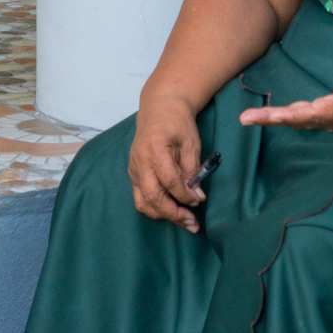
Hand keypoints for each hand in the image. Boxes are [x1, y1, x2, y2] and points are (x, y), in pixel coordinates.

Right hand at [128, 95, 205, 231]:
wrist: (159, 108)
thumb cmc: (177, 123)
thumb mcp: (191, 142)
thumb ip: (192, 169)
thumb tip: (197, 195)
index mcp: (154, 149)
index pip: (169, 181)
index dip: (185, 195)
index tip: (199, 201)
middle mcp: (140, 162)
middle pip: (153, 196)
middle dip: (173, 213)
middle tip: (192, 223)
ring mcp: (133, 169)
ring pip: (143, 202)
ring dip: (163, 215)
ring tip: (184, 221)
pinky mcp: (132, 174)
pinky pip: (140, 198)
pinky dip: (155, 208)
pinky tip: (171, 212)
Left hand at [238, 65, 332, 131]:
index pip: (317, 113)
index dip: (296, 114)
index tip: (277, 114)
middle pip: (301, 118)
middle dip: (275, 118)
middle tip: (248, 118)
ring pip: (300, 117)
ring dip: (276, 117)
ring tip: (250, 118)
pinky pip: (308, 112)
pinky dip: (289, 113)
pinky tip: (272, 116)